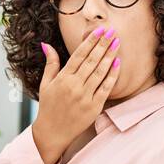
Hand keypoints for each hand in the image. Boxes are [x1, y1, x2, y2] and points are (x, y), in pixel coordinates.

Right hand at [32, 28, 120, 163]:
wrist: (52, 133)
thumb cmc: (48, 107)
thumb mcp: (45, 84)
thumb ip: (50, 64)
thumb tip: (45, 44)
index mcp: (62, 78)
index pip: (79, 55)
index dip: (90, 41)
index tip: (99, 30)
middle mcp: (74, 86)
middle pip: (91, 60)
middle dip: (102, 44)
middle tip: (112, 31)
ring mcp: (85, 97)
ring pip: (100, 72)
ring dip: (109, 56)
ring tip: (117, 42)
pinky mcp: (93, 107)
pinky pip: (105, 88)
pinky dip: (112, 75)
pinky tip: (118, 63)